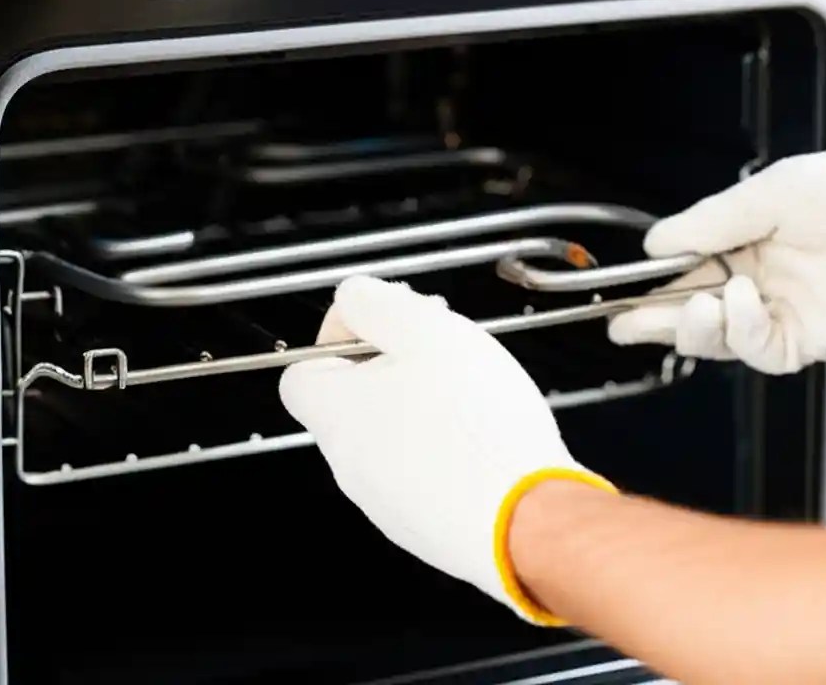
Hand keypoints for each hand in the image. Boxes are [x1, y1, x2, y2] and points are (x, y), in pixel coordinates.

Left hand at [279, 276, 614, 625]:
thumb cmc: (478, 427)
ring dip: (424, 411)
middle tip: (444, 353)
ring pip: (391, 439)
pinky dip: (448, 453)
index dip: (340, 337)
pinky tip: (487, 441)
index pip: (300, 370)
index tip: (385, 325)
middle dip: (395, 368)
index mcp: (336, 412)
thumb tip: (353, 297)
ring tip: (476, 398)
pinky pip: (424, 476)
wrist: (525, 518)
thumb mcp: (427, 333)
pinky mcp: (425, 528)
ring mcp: (386, 503)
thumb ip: (378, 304)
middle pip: (353, 401)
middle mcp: (349, 463)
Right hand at [608, 146, 825, 373]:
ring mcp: (787, 310)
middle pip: (697, 309)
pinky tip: (736, 303)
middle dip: (658, 321)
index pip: (690, 267)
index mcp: (752, 238)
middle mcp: (765, 278)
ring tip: (698, 306)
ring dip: (698, 327)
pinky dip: (739, 332)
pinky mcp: (811, 337)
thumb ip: (714, 221)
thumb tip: (657, 243)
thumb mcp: (774, 192)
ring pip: (723, 337)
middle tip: (622, 327)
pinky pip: (760, 348)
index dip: (654, 284)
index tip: (620, 291)